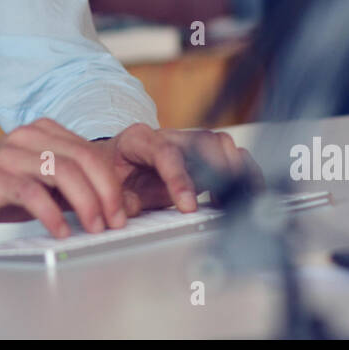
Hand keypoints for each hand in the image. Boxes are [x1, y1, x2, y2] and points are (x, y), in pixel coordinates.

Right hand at [0, 118, 133, 238]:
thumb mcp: (37, 185)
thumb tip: (110, 207)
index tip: (120, 213)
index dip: (111, 184)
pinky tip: (59, 232)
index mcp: (42, 131)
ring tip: (93, 229)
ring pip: (63, 172)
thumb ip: (69, 189)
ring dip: (86, 204)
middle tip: (114, 223)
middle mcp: (27, 136)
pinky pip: (33, 192)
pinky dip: (52, 214)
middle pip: (83, 159)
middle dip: (105, 194)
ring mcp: (9, 153)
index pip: (90, 152)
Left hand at [94, 124, 264, 214]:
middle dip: (216, 170)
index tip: (188, 207)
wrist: (111, 163)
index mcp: (138, 139)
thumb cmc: (108, 172)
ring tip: (238, 199)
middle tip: (224, 200)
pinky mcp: (202, 156)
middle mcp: (167, 137)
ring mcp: (187, 144)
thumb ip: (116, 198)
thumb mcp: (102, 184)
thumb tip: (126, 213)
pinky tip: (246, 193)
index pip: (165, 152)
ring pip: (219, 144)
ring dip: (233, 170)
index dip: (179, 179)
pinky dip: (243, 172)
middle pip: (200, 141)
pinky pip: (230, 155)